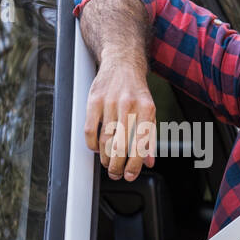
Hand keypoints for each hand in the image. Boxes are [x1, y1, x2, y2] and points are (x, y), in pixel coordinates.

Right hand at [83, 54, 155, 181]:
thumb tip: (149, 162)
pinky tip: (96, 148)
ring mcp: (110, 102)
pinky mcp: (94, 99)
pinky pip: (89, 129)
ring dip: (104, 157)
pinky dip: (92, 144)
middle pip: (120, 145)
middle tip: (115, 174)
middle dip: (116, 166)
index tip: (129, 176)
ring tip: (107, 164)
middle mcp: (129, 105)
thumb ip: (150, 137)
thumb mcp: (150, 111)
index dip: (134, 164)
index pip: (140, 144)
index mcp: (147, 108)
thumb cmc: (137, 91)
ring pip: (104, 140)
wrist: (122, 62)